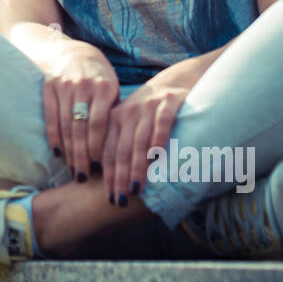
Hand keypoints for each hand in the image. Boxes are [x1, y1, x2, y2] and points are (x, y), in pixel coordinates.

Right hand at [38, 39, 119, 184]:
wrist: (74, 54)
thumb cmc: (99, 80)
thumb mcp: (113, 91)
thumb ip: (115, 115)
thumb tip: (126, 149)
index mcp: (104, 88)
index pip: (100, 122)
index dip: (98, 145)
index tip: (100, 167)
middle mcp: (84, 86)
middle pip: (81, 127)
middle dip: (82, 155)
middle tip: (83, 177)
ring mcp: (65, 86)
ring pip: (65, 125)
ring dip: (69, 151)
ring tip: (73, 171)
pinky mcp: (49, 87)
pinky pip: (50, 116)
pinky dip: (54, 136)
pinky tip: (59, 153)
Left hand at [96, 79, 188, 204]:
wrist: (175, 80)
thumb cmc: (149, 111)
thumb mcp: (130, 123)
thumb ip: (118, 144)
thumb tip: (107, 180)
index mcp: (114, 118)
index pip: (107, 151)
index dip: (107, 176)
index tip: (108, 197)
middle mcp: (129, 112)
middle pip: (121, 150)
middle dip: (119, 177)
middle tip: (119, 201)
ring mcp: (148, 106)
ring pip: (139, 141)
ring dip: (136, 167)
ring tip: (135, 188)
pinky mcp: (169, 102)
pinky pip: (162, 123)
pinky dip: (158, 140)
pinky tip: (157, 159)